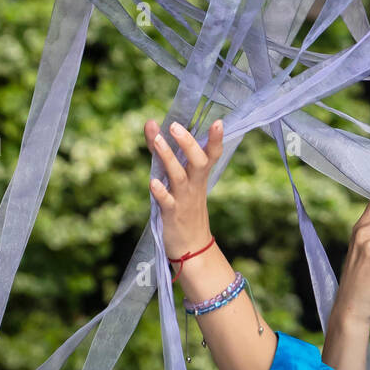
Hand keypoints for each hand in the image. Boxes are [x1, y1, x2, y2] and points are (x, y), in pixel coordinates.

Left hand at [145, 118, 223, 258]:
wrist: (192, 248)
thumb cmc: (184, 208)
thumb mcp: (180, 180)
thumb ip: (164, 153)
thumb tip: (151, 125)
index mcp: (200, 177)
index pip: (212, 155)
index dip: (216, 139)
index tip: (218, 122)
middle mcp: (194, 185)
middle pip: (199, 161)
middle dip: (188, 143)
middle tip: (175, 126)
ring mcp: (183, 199)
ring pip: (179, 176)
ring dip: (168, 158)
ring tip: (157, 141)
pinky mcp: (171, 214)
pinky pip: (167, 202)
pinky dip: (160, 192)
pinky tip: (152, 183)